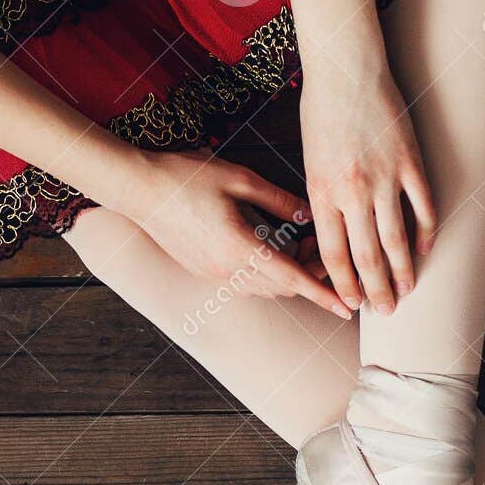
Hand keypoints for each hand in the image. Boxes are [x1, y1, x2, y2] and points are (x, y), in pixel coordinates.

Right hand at [116, 149, 350, 318]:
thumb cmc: (186, 176)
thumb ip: (279, 200)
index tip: (347, 307)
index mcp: (240, 247)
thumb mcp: (240, 179)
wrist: (138, 188)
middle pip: (284, 288)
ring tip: (299, 245)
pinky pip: (245, 282)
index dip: (323, 293)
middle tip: (320, 245)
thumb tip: (311, 215)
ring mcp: (214, 274)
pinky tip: (270, 247)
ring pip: (265, 288)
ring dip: (287, 276)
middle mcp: (227, 270)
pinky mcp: (204, 271)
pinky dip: (266, 274)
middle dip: (310, 276)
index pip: (292, 279)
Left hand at [300, 60, 437, 314]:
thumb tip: (335, 236)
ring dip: (403, 271)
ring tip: (408, 291)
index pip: (334, 254)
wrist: (346, 69)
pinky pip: (422, 207)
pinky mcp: (410, 162)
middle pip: (366, 256)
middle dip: (375, 290)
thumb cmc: (322, 111)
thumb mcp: (310, 161)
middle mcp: (352, 191)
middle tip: (384, 312)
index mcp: (321, 192)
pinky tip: (426, 249)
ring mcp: (384, 178)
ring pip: (396, 239)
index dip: (344, 284)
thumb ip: (323, 199)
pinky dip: (426, 232)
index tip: (351, 304)